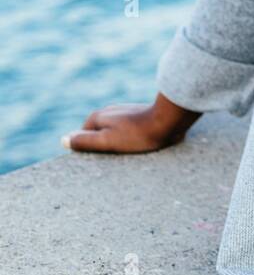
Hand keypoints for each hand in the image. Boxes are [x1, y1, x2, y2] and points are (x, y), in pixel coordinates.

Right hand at [60, 95, 201, 154]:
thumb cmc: (138, 134)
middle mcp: (109, 111)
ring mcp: (124, 112)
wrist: (169, 121)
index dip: (88, 151)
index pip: (82, 137)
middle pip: (98, 134)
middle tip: (115, 159)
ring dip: (117, 144)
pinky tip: (139, 147)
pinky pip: (128, 131)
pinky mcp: (139, 116)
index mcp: (98, 116)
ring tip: (128, 154)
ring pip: (113, 132)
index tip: (100, 162)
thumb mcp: (107, 141)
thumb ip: (85, 141)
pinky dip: (129, 140)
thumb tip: (62, 140)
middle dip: (103, 147)